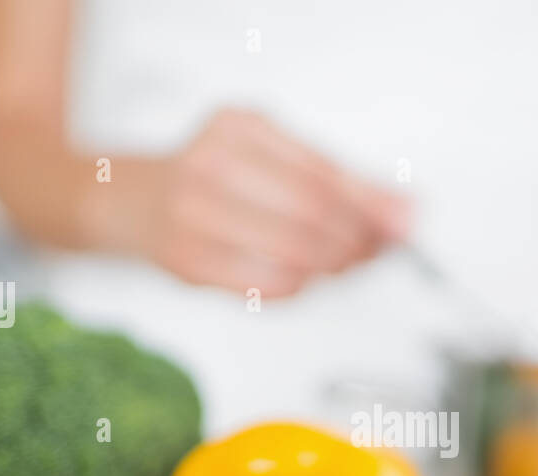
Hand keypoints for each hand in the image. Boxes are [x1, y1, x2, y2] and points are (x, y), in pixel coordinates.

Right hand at [119, 109, 408, 297]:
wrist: (132, 202)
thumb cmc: (212, 180)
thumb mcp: (272, 158)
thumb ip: (341, 183)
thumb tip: (405, 212)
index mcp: (240, 126)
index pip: (325, 172)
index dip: (372, 205)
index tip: (403, 225)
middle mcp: (211, 163)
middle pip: (311, 211)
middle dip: (356, 239)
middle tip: (375, 251)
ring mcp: (194, 213)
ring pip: (293, 252)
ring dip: (332, 266)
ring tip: (344, 264)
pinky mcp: (187, 261)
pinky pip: (266, 284)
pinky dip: (299, 286)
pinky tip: (305, 278)